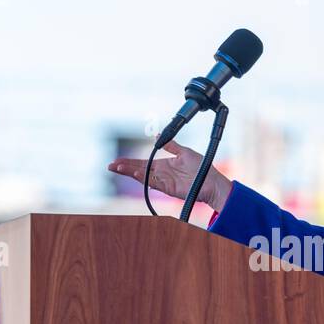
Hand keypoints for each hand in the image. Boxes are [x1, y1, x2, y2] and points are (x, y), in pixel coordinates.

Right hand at [107, 140, 232, 211]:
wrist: (212, 181)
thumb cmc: (201, 167)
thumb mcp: (184, 152)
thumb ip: (170, 145)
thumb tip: (158, 135)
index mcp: (163, 165)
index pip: (142, 163)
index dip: (129, 162)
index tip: (117, 160)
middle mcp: (162, 174)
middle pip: (139, 170)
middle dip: (124, 168)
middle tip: (110, 166)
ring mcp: (165, 182)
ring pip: (143, 176)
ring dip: (131, 172)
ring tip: (118, 168)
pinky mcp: (170, 188)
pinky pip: (154, 183)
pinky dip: (145, 178)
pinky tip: (136, 173)